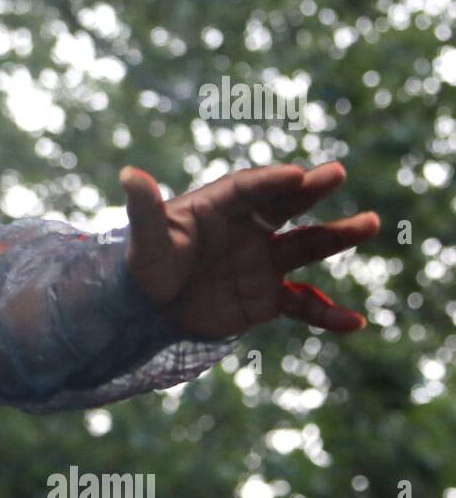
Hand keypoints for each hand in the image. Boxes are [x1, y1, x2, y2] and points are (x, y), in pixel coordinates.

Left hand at [119, 162, 378, 338]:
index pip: (247, 189)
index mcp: (216, 207)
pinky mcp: (267, 297)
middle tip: (336, 174)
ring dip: (336, 236)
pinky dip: (327, 313)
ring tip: (369, 223)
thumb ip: (143, 208)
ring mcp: (262, 261)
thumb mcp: (144, 240)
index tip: (294, 174)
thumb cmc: (143, 266)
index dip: (269, 181)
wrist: (149, 311)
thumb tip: (128, 175)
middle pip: (284, 205)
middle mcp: (246, 228)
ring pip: (305, 247)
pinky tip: (354, 323)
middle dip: (310, 190)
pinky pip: (304, 303)